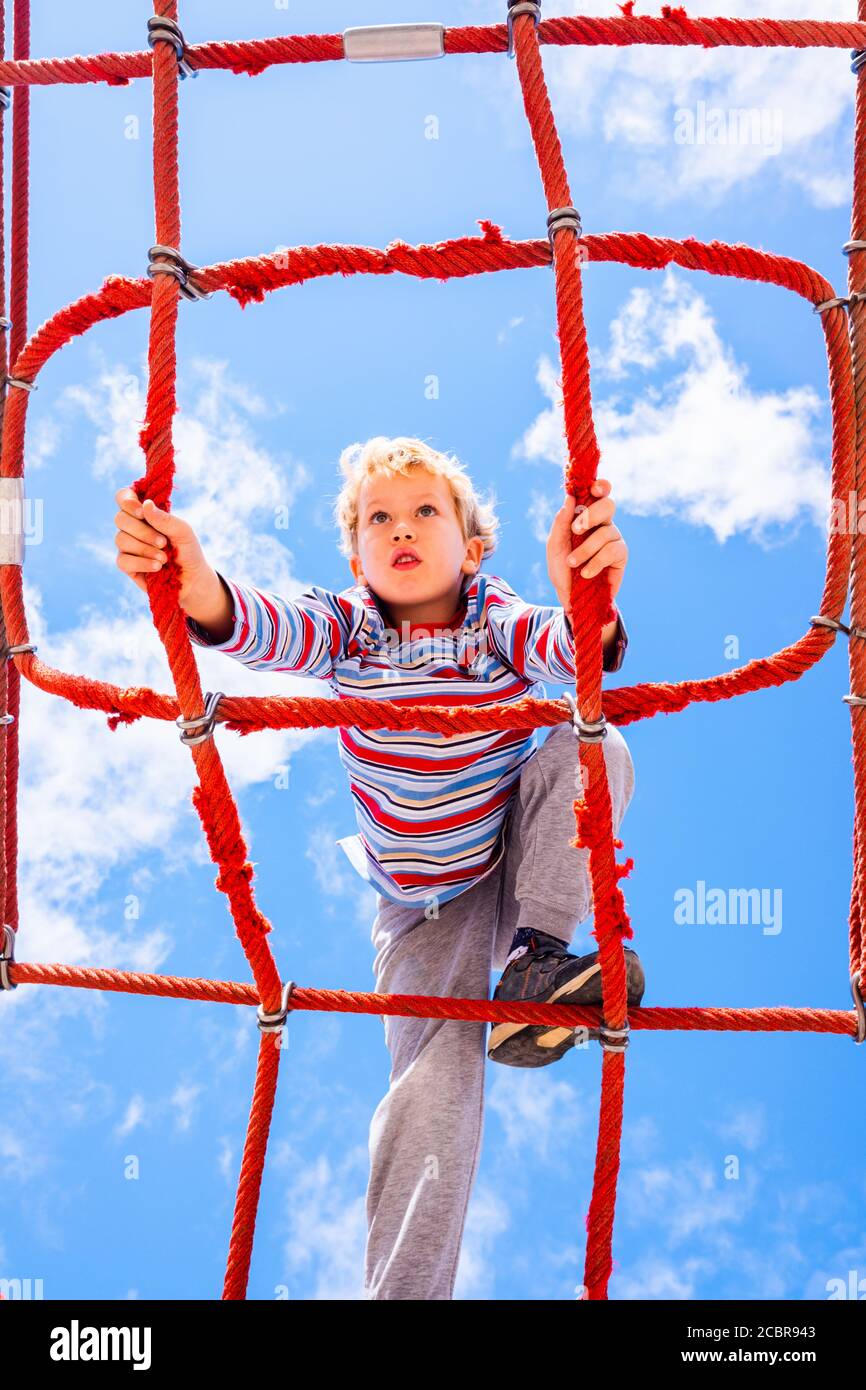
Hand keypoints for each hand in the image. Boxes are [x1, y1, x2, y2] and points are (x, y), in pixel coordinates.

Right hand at [114, 486, 213, 609]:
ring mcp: (128, 546)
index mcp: (145, 513)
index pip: (124, 497)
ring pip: (120, 539)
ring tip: (164, 559)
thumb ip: (165, 519)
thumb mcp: (183, 532)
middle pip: (120, 518)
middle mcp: (133, 527)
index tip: (141, 511)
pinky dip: (141, 563)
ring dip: (145, 549)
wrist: (192, 580)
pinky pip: (123, 560)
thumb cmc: (188, 551)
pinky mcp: (127, 565)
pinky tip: (157, 567)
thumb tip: (145, 505)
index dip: (127, 501)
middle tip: (164, 542)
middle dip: (142, 531)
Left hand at [547, 478, 627, 606]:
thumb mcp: (554, 546)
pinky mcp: (621, 556)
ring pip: (607, 531)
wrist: (572, 598)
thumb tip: (570, 498)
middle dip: (591, 515)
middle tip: (576, 529)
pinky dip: (595, 562)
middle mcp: (602, 524)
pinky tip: (586, 573)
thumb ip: (560, 523)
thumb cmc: (562, 571)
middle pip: (608, 505)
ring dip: (586, 548)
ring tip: (573, 563)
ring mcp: (613, 539)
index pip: (598, 494)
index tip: (594, 488)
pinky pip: (612, 550)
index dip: (600, 486)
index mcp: (586, 517)